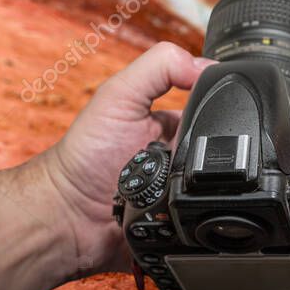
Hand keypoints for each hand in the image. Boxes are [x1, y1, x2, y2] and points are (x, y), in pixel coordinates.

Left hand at [44, 42, 211, 276]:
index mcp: (172, 121)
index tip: (218, 110)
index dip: (220, 107)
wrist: (67, 216)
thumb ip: (161, 67)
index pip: (213, 107)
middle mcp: (182, 155)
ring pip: (219, 185)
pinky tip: (178, 207)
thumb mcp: (120, 93)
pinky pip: (206, 217)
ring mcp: (183, 191)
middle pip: (222, 149)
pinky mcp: (182, 223)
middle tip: (181, 154)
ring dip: (204, 184)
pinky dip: (199, 213)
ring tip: (173, 180)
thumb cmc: (86, 153)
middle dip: (211, 152)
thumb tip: (208, 66)